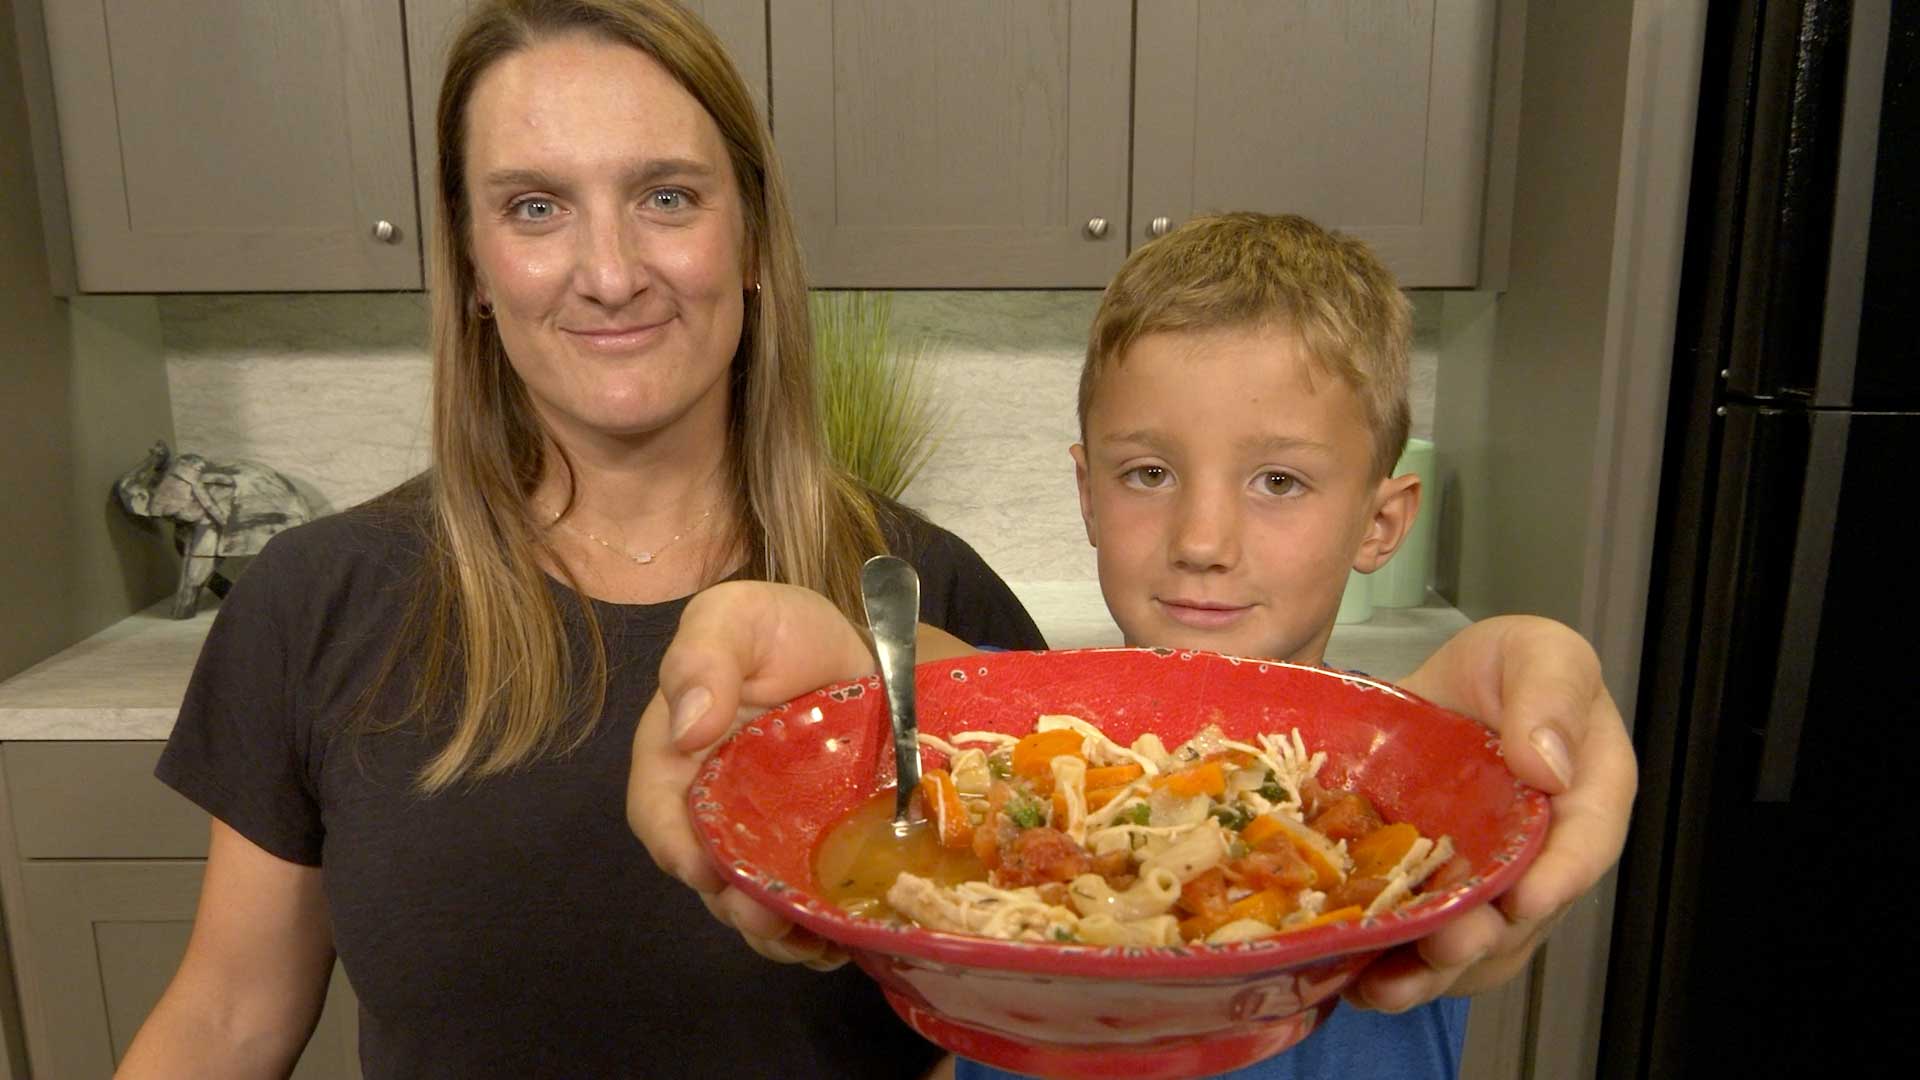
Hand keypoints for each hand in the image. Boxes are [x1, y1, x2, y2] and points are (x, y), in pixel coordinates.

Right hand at [628, 581, 878, 969]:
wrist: (861, 646)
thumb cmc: (782, 629)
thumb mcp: (736, 618)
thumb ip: (702, 657)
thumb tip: (687, 727)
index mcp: (676, 757)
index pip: (657, 815)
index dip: (675, 848)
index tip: (704, 871)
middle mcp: (715, 808)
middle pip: (709, 875)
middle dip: (735, 906)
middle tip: (770, 917)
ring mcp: (766, 836)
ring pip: (756, 900)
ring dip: (778, 931)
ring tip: (814, 942)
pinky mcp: (814, 851)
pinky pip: (806, 902)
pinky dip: (820, 928)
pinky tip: (843, 938)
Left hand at [1345, 616, 1637, 1011]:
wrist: (1436, 691)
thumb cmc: (1500, 671)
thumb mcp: (1533, 652)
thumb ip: (1551, 691)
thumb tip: (1550, 764)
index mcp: (1588, 794)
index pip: (1586, 843)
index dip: (1561, 876)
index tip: (1527, 899)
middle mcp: (1545, 857)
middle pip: (1524, 915)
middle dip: (1483, 939)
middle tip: (1443, 946)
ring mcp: (1491, 887)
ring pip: (1475, 949)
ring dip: (1432, 974)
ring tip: (1389, 985)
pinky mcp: (1438, 900)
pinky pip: (1424, 949)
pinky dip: (1391, 970)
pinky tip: (1356, 980)